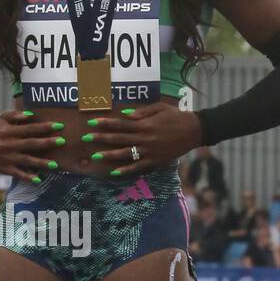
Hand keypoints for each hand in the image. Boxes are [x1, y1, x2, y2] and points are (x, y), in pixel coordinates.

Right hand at [0, 110, 68, 182]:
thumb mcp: (2, 117)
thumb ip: (15, 114)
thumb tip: (31, 115)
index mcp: (9, 131)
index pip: (30, 128)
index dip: (44, 127)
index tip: (59, 126)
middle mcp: (8, 144)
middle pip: (30, 144)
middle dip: (47, 143)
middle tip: (62, 141)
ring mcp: (6, 158)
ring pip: (26, 161)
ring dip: (41, 163)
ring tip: (55, 165)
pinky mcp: (4, 168)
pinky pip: (17, 174)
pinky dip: (27, 177)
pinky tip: (38, 179)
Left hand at [83, 104, 203, 176]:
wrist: (194, 130)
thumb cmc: (176, 116)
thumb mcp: (160, 108)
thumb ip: (141, 112)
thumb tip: (124, 114)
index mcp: (145, 124)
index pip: (120, 123)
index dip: (105, 123)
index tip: (91, 123)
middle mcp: (145, 137)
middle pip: (118, 138)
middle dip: (101, 138)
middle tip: (85, 138)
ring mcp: (149, 150)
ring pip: (125, 153)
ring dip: (109, 155)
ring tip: (95, 156)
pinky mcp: (155, 160)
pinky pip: (138, 166)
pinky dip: (126, 170)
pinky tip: (114, 172)